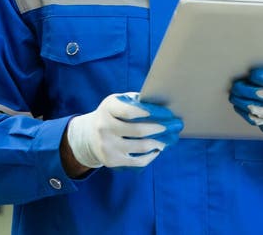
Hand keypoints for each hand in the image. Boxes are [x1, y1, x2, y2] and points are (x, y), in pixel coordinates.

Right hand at [66, 93, 182, 169]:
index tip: (165, 113)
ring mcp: (107, 146)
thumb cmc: (111, 114)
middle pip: (138, 131)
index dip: (148, 112)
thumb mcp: (117, 101)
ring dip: (158, 143)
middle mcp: (105, 127)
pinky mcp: (111, 161)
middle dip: (159, 129)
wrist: (89, 136)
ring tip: (168, 140)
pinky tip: (156, 150)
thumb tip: (158, 103)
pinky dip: (150, 156)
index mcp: (108, 108)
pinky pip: (136, 161)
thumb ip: (134, 101)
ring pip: (140, 147)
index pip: (129, 111)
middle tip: (174, 127)